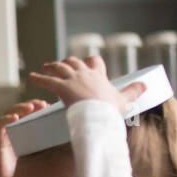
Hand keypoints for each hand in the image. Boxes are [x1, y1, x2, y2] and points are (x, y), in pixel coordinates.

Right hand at [0, 98, 49, 176]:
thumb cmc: (21, 171)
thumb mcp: (39, 154)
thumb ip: (47, 144)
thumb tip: (69, 137)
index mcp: (24, 132)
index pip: (32, 114)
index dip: (40, 108)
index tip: (51, 106)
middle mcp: (13, 130)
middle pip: (22, 110)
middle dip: (33, 105)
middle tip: (43, 104)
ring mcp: (4, 134)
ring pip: (10, 113)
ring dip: (20, 108)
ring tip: (31, 107)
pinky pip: (0, 124)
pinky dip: (6, 119)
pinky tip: (15, 117)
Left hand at [28, 55, 144, 112]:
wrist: (100, 115)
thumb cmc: (111, 110)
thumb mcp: (124, 99)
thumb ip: (133, 91)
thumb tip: (145, 84)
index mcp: (99, 76)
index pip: (95, 62)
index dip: (91, 62)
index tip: (87, 62)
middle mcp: (86, 74)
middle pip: (74, 62)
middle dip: (66, 62)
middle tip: (59, 64)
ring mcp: (73, 79)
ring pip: (60, 67)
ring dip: (51, 66)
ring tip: (44, 67)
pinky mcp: (62, 87)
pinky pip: (47, 80)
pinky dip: (38, 78)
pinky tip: (31, 77)